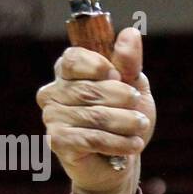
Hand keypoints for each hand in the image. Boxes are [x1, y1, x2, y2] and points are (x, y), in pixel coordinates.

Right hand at [36, 27, 155, 193]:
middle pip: (89, 90)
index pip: (73, 58)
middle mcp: (53, 92)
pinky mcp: (58, 141)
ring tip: (140, 128)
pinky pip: (91, 138)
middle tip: (140, 112)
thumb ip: (129, 62)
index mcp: (67, 72)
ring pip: (93, 115)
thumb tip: (130, 32)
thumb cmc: (124, 120)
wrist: (121, 161)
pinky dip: (118, 142)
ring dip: (125, 123)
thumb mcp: (133, 87)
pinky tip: (133, 145)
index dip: (101, 67)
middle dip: (123, 101)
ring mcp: (52, 117)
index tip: (121, 78)